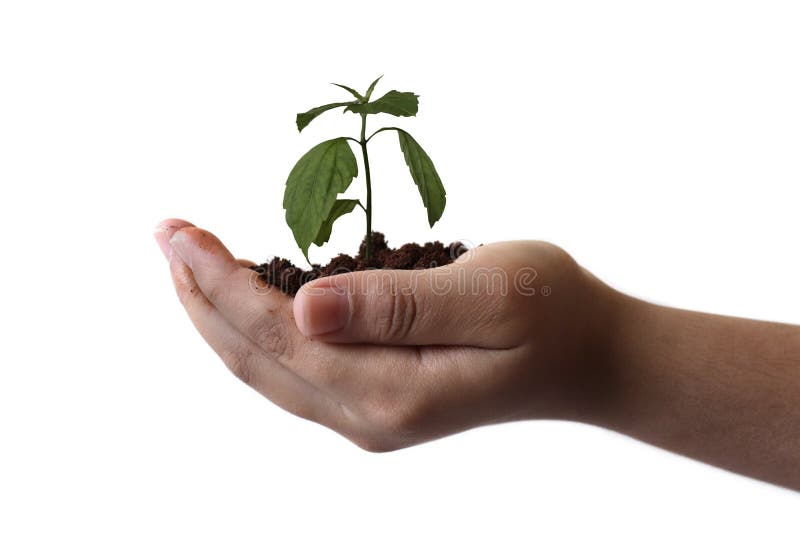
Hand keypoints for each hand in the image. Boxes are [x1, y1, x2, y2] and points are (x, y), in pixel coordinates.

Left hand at [154, 219, 615, 450]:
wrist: (590, 357)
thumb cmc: (553, 313)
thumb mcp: (490, 295)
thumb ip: (398, 305)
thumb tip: (304, 305)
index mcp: (393, 393)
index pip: (279, 336)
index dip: (219, 282)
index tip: (179, 232)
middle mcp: (370, 417)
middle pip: (257, 359)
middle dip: (202, 296)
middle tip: (167, 235)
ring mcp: (371, 415)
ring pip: (268, 369)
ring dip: (221, 315)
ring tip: (189, 262)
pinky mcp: (377, 401)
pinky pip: (293, 370)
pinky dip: (256, 330)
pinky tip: (245, 296)